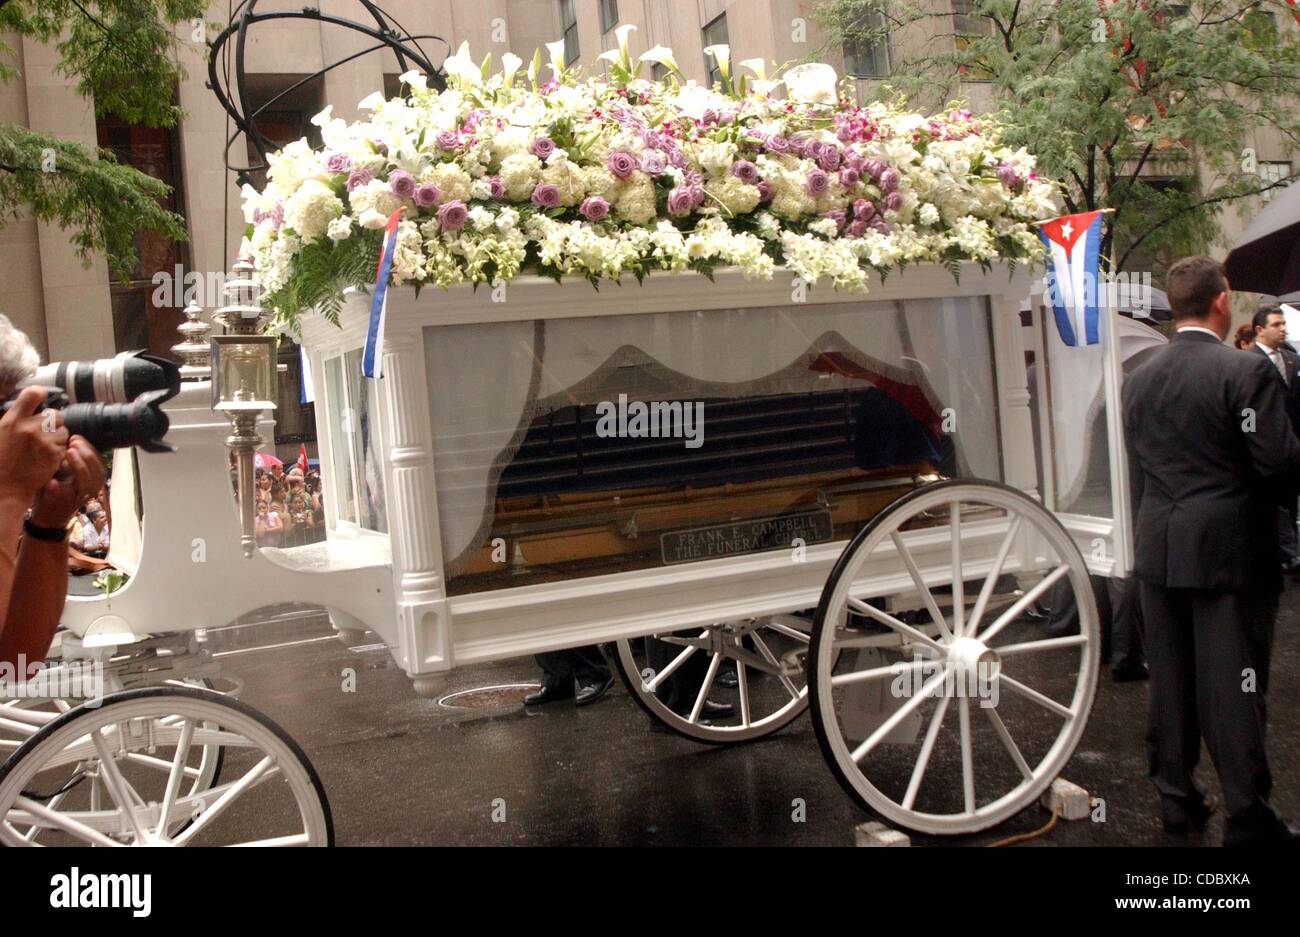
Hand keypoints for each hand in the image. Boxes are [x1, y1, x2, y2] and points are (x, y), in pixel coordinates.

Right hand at [0, 386, 67, 504]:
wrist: (5, 486)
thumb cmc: (1, 460)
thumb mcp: (0, 433)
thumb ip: (15, 418)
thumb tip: (29, 402)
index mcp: (12, 420)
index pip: (32, 394)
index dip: (40, 393)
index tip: (42, 396)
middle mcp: (29, 428)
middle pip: (55, 414)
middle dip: (53, 423)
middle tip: (43, 433)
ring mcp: (43, 441)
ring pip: (63, 431)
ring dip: (57, 438)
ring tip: (42, 448)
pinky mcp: (54, 454)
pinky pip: (65, 445)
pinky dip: (59, 451)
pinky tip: (46, 458)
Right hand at [29, 436, 104, 528]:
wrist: (55, 513)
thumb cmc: (48, 503)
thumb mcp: (45, 498)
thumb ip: (51, 491)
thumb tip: (53, 483)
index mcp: (80, 494)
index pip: (84, 477)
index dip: (78, 463)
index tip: (68, 451)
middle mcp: (92, 489)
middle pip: (96, 469)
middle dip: (86, 454)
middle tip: (73, 441)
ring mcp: (96, 483)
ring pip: (99, 464)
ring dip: (89, 449)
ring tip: (75, 439)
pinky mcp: (95, 476)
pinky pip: (98, 461)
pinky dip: (91, 450)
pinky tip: (79, 441)